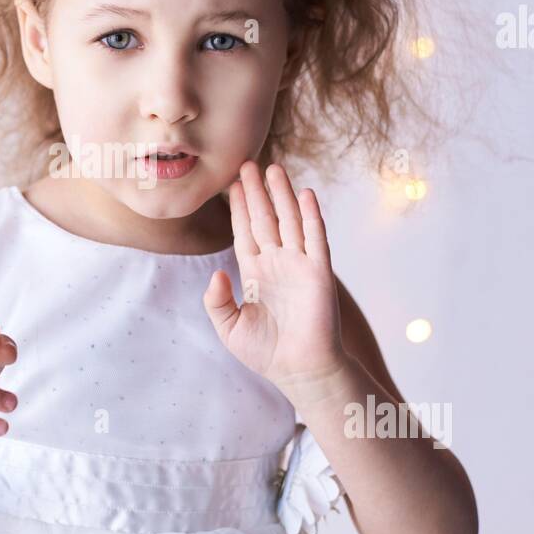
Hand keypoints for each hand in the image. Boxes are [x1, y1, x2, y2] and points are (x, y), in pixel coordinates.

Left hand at [203, 162, 345, 400]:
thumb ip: (217, 301)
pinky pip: (315, 237)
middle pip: (265, 218)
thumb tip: (215, 273)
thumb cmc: (266, 353)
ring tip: (273, 168)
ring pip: (289, 220)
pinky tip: (305, 194)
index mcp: (255, 273)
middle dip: (256, 192)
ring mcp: (299, 264)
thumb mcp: (230, 327)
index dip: (238, 208)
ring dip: (282, 194)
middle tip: (248, 163)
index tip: (232, 184)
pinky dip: (311, 215)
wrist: (300, 371)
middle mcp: (277, 263)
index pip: (245, 232)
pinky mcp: (319, 272)